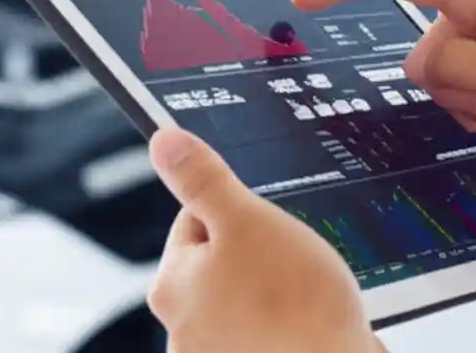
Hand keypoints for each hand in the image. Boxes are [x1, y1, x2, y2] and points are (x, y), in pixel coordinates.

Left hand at [147, 128, 382, 352]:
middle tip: (291, 265)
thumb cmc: (296, 304)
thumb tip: (164, 142)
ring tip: (305, 298)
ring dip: (274, 295)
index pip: (194, 222)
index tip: (266, 229)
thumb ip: (202, 180)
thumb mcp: (246, 221)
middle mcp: (181, 330)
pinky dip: (288, 328)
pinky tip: (311, 325)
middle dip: (256, 258)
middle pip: (219, 265)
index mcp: (170, 287)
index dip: (237, 216)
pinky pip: (269, 335)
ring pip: (246, 300)